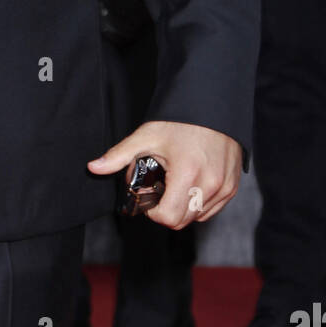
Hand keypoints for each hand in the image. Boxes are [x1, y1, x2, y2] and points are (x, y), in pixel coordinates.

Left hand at [88, 120, 241, 227]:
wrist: (212, 105)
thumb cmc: (179, 121)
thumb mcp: (147, 136)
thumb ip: (120, 155)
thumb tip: (93, 167)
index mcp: (187, 174)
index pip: (168, 217)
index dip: (153, 212)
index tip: (149, 196)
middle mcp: (210, 184)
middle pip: (183, 220)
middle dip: (167, 210)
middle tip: (160, 189)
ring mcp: (224, 187)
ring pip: (199, 216)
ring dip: (184, 208)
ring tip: (176, 183)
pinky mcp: (233, 186)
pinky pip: (213, 208)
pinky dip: (200, 203)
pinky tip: (191, 184)